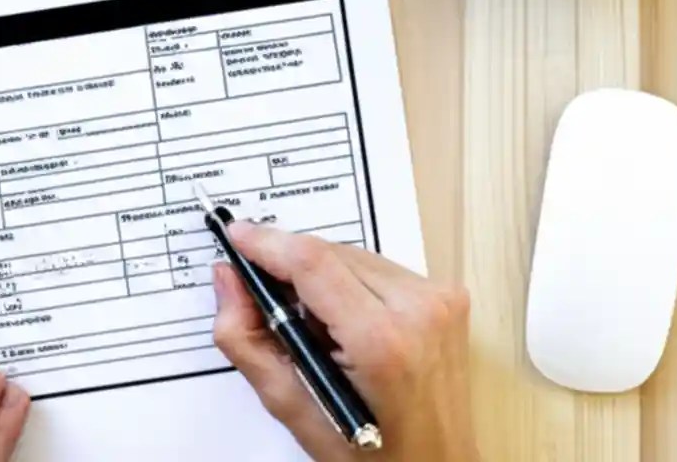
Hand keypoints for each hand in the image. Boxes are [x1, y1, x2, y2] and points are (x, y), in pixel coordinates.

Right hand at [211, 224, 478, 461]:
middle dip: (290, 267)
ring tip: (317, 328)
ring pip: (354, 255)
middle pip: (330, 253)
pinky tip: (348, 324)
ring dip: (322, 276)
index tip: (236, 236)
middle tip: (270, 305)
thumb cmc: (370, 453)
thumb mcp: (292, 408)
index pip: (311, 262)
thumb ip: (247, 340)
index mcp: (380, 340)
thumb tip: (227, 278)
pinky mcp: (448, 295)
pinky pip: (380, 268)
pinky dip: (352, 284)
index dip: (267, 242)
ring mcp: (439, 299)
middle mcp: (418, 309)